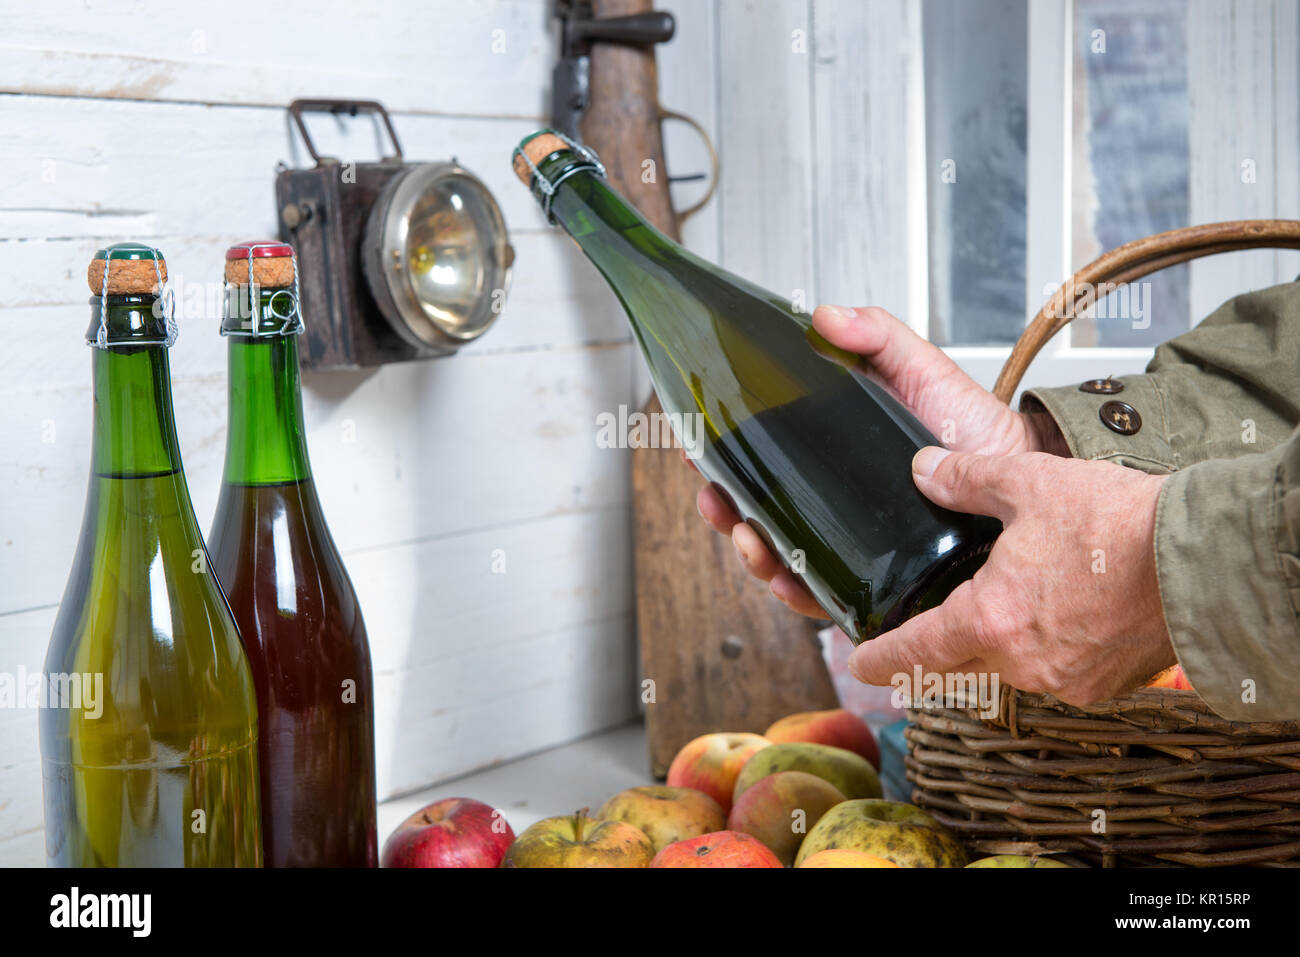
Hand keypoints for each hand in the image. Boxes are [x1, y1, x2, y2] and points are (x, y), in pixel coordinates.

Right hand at [696, 304, 1066, 615]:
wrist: (1024, 482)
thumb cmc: (975, 429)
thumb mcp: (920, 369)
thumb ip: (875, 336)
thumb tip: (823, 315)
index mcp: (831, 451)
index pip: (759, 453)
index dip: (721, 451)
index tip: (697, 443)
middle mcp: (831, 500)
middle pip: (755, 507)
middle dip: (724, 507)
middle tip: (717, 498)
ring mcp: (848, 544)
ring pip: (778, 554)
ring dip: (750, 550)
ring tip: (750, 536)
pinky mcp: (873, 583)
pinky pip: (822, 595)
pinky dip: (795, 590)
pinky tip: (787, 577)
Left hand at [848, 446, 1175, 705]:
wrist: (1203, 563)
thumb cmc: (1118, 524)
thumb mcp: (1027, 483)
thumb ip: (965, 478)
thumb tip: (924, 470)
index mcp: (990, 619)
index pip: (915, 651)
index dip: (879, 658)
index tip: (858, 663)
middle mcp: (1021, 662)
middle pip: (958, 662)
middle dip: (937, 648)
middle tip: (920, 634)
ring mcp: (1063, 680)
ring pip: (1009, 666)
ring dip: (1000, 640)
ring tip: (1008, 601)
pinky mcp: (1102, 686)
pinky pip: (1055, 671)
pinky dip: (1047, 646)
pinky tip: (1059, 613)